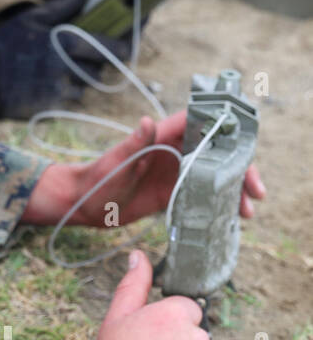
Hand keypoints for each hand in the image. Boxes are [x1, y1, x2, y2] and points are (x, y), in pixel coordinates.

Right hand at [0, 0, 130, 118]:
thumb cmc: (4, 46)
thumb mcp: (30, 19)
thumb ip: (62, 6)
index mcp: (68, 43)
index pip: (115, 48)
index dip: (129, 43)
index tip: (131, 39)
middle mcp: (70, 68)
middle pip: (104, 67)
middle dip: (101, 60)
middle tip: (94, 54)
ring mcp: (63, 90)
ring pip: (89, 84)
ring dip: (83, 76)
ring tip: (63, 67)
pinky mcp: (54, 107)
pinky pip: (73, 99)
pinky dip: (68, 91)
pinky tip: (51, 82)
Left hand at [21, 110, 265, 226]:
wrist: (83, 203)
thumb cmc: (96, 178)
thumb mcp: (116, 161)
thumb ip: (134, 143)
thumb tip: (146, 120)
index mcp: (161, 137)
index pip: (200, 125)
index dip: (226, 132)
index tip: (245, 148)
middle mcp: (172, 152)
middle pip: (216, 154)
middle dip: (239, 169)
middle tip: (255, 191)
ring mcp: (174, 173)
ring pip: (214, 177)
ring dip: (232, 191)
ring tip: (246, 212)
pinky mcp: (171, 193)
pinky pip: (201, 195)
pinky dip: (218, 204)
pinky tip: (231, 219)